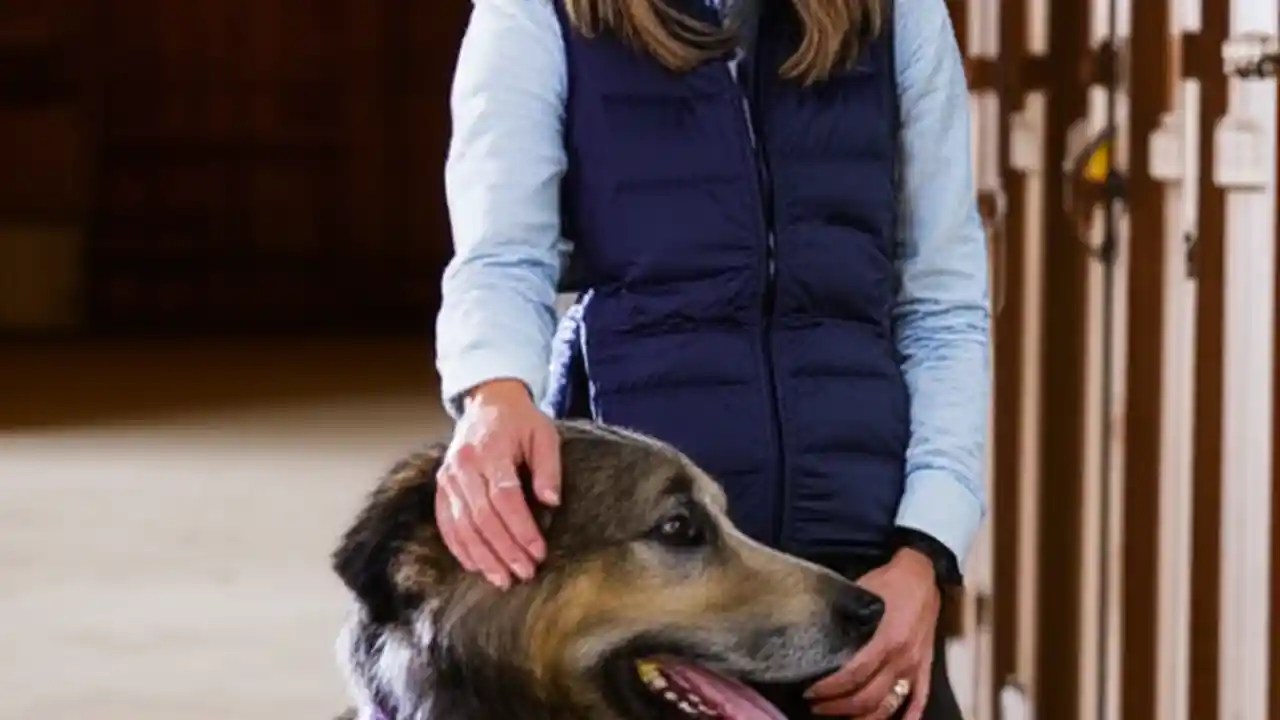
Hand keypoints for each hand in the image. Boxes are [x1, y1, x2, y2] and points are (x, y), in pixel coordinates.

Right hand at [436, 379, 560, 588]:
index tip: (539, 551)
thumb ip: (549, 468)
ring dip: (482, 556)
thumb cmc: (521, 421)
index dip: (521, 528)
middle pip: (482, 517)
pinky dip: (460, 548)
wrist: (488, 403)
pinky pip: (446, 523)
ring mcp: (448, 478)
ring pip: (461, 526)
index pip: (504, 497)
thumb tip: (552, 501)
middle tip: (525, 573)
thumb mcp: (545, 435)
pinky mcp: (441, 487)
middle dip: (504, 549)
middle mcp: (462, 466)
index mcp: (489, 451)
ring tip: (503, 580)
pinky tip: (476, 567)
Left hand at [805, 549, 941, 718]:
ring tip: (841, 715)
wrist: (923, 573)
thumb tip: (816, 632)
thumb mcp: (860, 593)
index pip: (853, 676)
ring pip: (889, 706)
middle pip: (867, 698)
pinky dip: (907, 718)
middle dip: (838, 707)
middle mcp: (901, 659)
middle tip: (816, 705)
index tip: (810, 690)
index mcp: (884, 640)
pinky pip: (919, 700)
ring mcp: (915, 666)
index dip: (829, 688)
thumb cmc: (889, 580)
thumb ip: (844, 617)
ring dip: (863, 717)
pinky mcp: (926, 667)